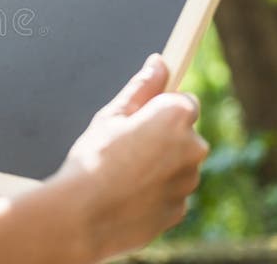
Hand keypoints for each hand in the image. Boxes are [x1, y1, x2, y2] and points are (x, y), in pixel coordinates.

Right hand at [51, 54, 207, 260]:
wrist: (84, 214)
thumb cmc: (93, 158)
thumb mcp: (111, 115)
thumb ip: (141, 87)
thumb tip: (159, 62)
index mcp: (176, 116)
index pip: (184, 101)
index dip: (158, 108)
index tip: (138, 118)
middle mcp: (193, 147)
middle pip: (183, 135)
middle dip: (160, 138)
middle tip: (123, 145)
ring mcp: (188, 182)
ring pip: (176, 166)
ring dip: (157, 166)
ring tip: (119, 172)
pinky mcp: (180, 210)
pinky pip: (169, 193)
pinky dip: (153, 192)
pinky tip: (124, 194)